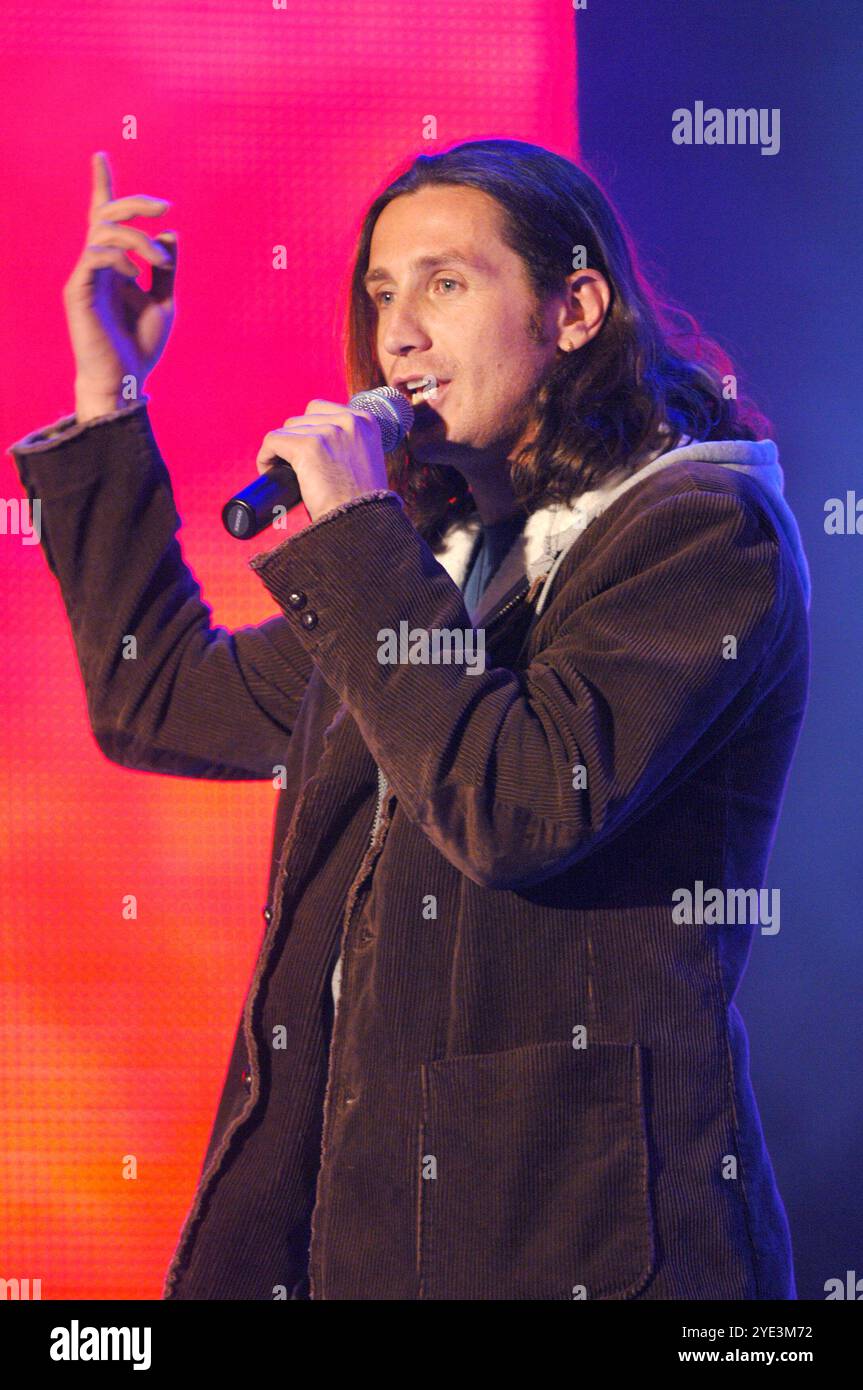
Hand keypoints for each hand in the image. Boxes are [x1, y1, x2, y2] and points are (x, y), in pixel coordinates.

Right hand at [63, 151, 176, 416]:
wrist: (125, 382)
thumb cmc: (140, 346)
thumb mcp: (164, 302)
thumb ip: (166, 270)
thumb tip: (170, 234)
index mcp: (114, 266)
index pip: (105, 219)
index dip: (102, 185)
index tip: (100, 156)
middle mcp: (96, 266)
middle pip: (106, 216)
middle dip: (136, 204)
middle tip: (165, 208)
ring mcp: (85, 277)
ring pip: (103, 233)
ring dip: (139, 239)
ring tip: (160, 262)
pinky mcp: (78, 291)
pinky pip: (95, 257)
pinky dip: (120, 258)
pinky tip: (136, 276)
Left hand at [255, 399, 388, 524]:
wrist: (359, 525)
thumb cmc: (359, 504)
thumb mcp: (363, 462)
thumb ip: (346, 444)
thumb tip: (312, 439)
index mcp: (366, 422)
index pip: (321, 410)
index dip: (307, 432)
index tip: (305, 455)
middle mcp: (350, 421)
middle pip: (302, 418)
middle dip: (294, 441)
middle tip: (294, 468)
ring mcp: (329, 432)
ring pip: (287, 430)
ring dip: (281, 451)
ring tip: (286, 475)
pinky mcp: (309, 446)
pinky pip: (273, 441)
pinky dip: (265, 458)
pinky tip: (270, 473)